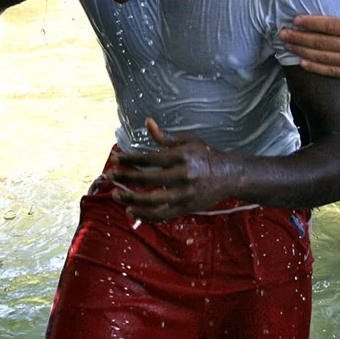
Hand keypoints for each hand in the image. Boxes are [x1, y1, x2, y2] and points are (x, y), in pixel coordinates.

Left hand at [106, 118, 239, 220]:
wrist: (229, 176)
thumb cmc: (206, 155)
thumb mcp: (188, 140)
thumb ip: (166, 137)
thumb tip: (147, 123)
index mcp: (181, 156)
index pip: (150, 158)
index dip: (130, 159)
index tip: (115, 158)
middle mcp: (182, 176)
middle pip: (148, 178)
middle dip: (126, 177)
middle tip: (110, 175)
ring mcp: (184, 194)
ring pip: (153, 200)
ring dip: (132, 199)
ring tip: (116, 195)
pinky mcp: (186, 208)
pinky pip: (162, 214)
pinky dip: (146, 215)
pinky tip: (132, 211)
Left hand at [279, 0, 339, 86]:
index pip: (330, 25)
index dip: (311, 23)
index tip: (295, 20)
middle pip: (321, 41)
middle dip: (299, 37)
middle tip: (281, 34)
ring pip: (322, 56)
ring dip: (302, 51)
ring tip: (286, 46)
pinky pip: (331, 71)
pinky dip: (316, 67)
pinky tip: (302, 63)